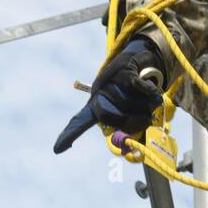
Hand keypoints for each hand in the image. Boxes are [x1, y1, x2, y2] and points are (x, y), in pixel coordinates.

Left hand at [53, 37, 165, 153]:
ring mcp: (112, 81)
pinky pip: (140, 88)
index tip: (57, 149)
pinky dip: (148, 91)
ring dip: (145, 106)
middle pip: (110, 118)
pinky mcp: (127, 71)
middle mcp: (100, 92)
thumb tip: (131, 139)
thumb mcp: (126, 108)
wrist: (138, 58)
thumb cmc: (132, 89)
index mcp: (96, 102)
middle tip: (141, 116)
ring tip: (145, 96)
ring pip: (133, 106)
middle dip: (129, 121)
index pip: (80, 121)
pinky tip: (150, 92)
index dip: (70, 134)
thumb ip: (127, 123)